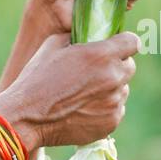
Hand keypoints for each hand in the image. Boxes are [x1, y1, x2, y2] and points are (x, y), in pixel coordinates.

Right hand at [0, 29, 138, 148]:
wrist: (27, 117)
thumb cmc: (37, 77)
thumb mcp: (53, 44)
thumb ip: (78, 37)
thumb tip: (89, 36)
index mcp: (101, 54)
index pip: (133, 42)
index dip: (124, 42)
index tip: (116, 46)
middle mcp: (113, 77)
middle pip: (129, 66)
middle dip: (117, 65)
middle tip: (96, 70)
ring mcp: (114, 102)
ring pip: (122, 89)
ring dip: (110, 87)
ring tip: (85, 91)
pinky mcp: (111, 123)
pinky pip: (116, 109)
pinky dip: (105, 107)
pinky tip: (84, 107)